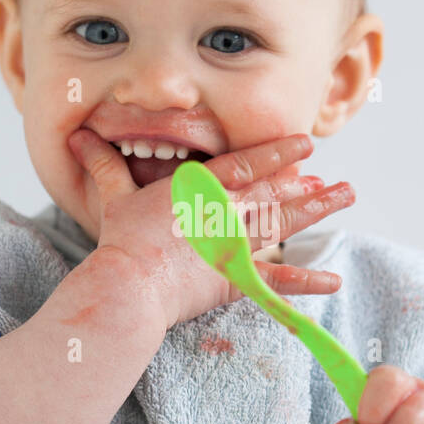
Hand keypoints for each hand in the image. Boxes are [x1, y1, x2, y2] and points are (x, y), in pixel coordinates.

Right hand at [67, 129, 355, 328]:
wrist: (130, 286)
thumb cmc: (120, 243)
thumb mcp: (114, 197)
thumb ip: (105, 166)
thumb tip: (78, 137)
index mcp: (201, 190)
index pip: (248, 164)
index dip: (279, 152)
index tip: (304, 144)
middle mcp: (227, 213)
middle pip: (276, 194)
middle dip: (309, 185)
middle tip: (339, 181)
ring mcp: (237, 246)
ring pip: (286, 224)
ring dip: (318, 209)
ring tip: (346, 196)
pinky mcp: (237, 281)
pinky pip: (278, 282)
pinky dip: (307, 282)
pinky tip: (334, 280)